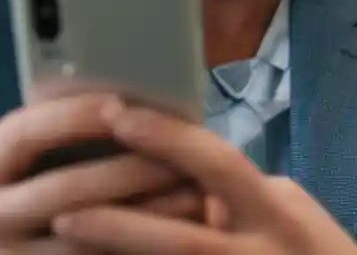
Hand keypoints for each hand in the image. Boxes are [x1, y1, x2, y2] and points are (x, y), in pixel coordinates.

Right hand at [0, 94, 204, 254]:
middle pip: (67, 188)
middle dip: (131, 170)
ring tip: (194, 200)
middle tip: (183, 158)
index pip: (24, 133)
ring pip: (89, 239)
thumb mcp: (2, 179)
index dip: (73, 115)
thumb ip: (39, 148)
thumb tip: (117, 107)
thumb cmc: (3, 218)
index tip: (121, 104)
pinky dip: (135, 251)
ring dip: (148, 218)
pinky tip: (170, 240)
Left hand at [51, 103, 356, 253]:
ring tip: (66, 245)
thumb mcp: (294, 213)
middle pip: (183, 243)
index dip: (169, 139)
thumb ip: (240, 190)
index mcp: (278, 216)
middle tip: (63, 211)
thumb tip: (181, 164)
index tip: (118, 115)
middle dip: (120, 228)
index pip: (220, 167)